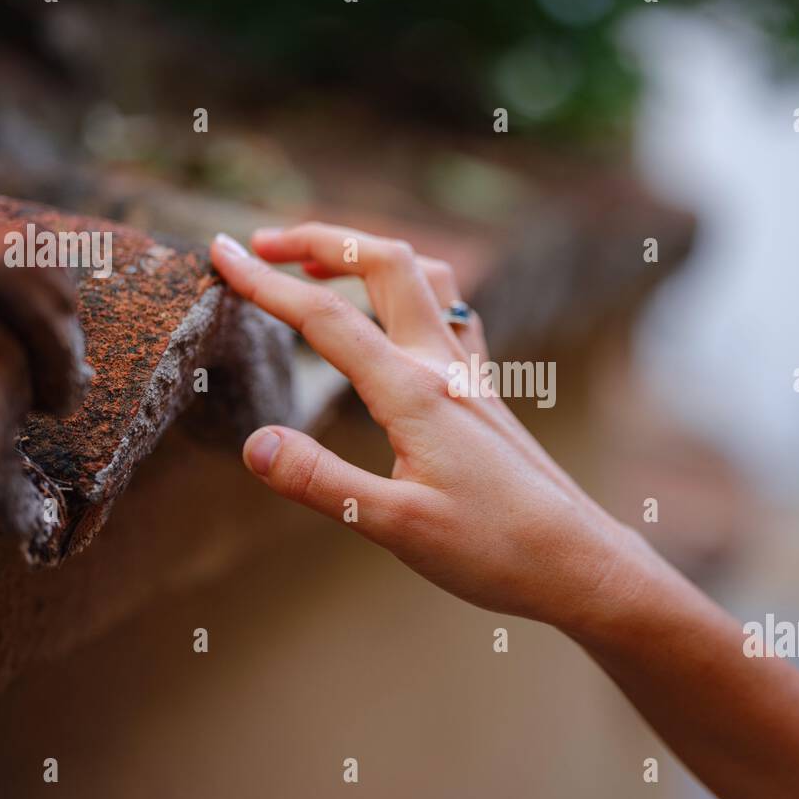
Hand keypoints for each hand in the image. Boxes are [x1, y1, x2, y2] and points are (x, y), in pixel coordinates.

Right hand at [209, 224, 661, 632]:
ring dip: (373, 256)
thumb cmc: (495, 549)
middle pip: (386, 264)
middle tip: (266, 244)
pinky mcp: (486, 394)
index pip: (325, 318)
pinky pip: (453, 314)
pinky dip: (416, 292)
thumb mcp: (394, 528)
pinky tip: (403, 317)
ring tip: (324, 266)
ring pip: (428, 278)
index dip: (266, 283)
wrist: (577, 560)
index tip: (221, 254)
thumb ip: (321, 483)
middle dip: (323, 239)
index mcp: (413, 392)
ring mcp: (471, 375)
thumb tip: (255, 444)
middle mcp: (444, 367)